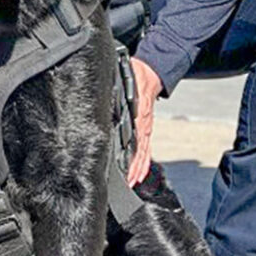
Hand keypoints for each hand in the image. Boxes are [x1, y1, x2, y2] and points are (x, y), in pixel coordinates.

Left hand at [126, 57, 163, 185]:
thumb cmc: (135, 75)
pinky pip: (146, 148)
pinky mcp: (146, 129)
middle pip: (139, 151)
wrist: (151, 71)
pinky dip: (143, 162)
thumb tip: (103, 99)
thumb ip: (115, 90)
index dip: (129, 155)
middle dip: (132, 168)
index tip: (123, 169)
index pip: (133, 138)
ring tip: (132, 183)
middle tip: (126, 184)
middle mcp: (143, 124)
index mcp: (137, 113)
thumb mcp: (124, 79)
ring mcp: (146, 127)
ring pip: (143, 152)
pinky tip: (139, 174)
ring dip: (138, 169)